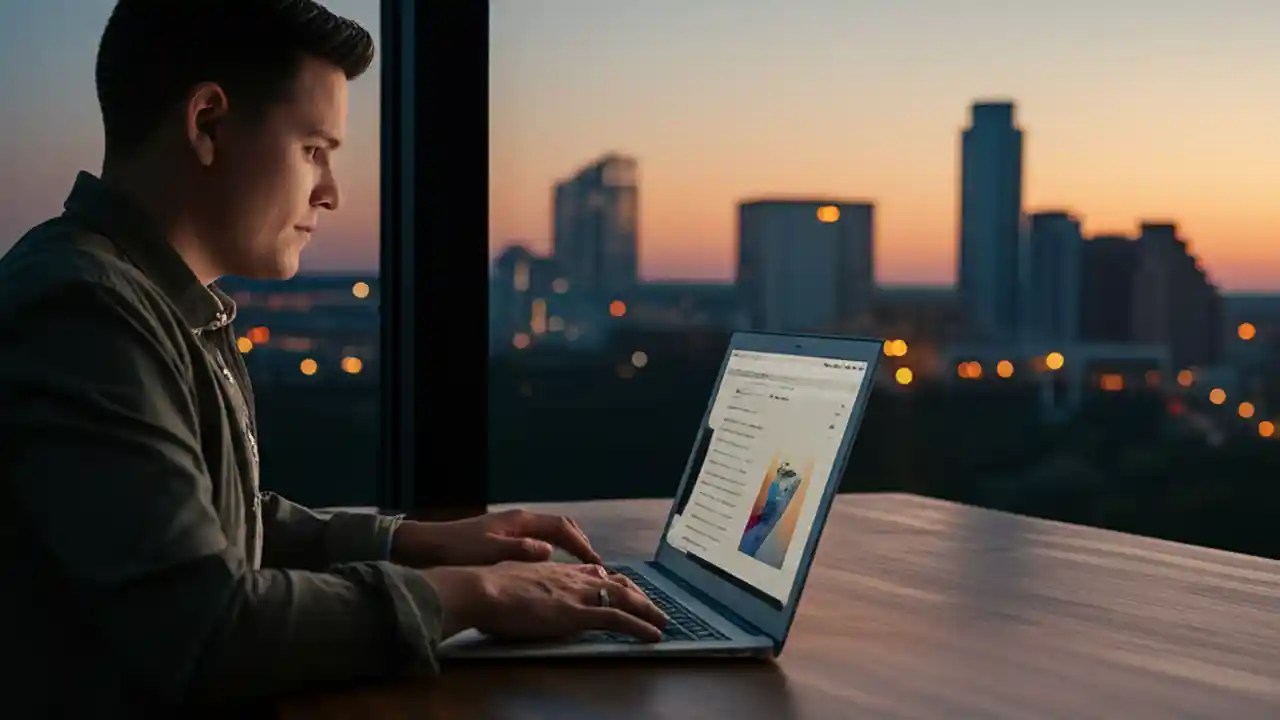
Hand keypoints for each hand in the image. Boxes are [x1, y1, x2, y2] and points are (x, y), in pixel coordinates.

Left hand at [391, 509, 602, 567]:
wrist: (428, 546)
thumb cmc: (458, 550)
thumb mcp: (490, 553)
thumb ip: (521, 551)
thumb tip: (550, 552)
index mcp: (520, 521)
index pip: (561, 528)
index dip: (581, 545)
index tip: (596, 562)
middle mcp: (519, 520)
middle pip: (560, 525)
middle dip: (580, 542)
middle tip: (594, 562)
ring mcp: (511, 527)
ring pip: (549, 531)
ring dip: (568, 544)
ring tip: (579, 563)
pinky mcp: (503, 536)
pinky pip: (539, 538)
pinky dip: (554, 547)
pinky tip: (551, 564)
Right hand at [425, 562, 667, 641]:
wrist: (480, 589)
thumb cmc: (484, 588)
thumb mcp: (509, 576)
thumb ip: (525, 577)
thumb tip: (525, 582)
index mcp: (555, 571)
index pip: (592, 572)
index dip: (610, 579)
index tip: (621, 585)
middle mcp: (571, 578)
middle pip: (614, 582)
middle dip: (637, 594)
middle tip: (652, 606)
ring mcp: (576, 595)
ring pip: (623, 598)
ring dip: (647, 610)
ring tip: (662, 622)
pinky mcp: (577, 614)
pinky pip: (617, 619)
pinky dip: (640, 626)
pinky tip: (653, 635)